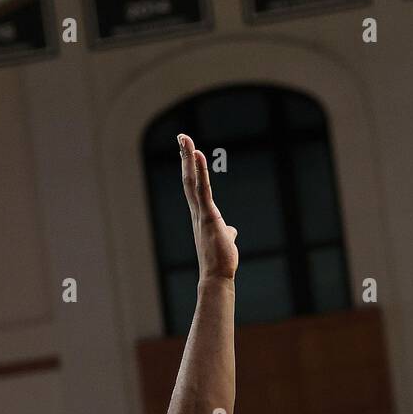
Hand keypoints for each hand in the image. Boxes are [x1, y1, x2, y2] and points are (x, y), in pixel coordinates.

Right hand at [178, 134, 237, 282]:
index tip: (187, 151)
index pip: (194, 187)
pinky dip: (200, 171)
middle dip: (185, 157)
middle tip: (181, 137)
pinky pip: (203, 189)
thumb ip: (226, 232)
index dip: (190, 168)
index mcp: (201, 215)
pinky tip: (198, 155)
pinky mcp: (208, 216)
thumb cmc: (220, 261)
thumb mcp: (225, 240)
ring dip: (188, 158)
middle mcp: (196, 212)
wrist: (217, 276)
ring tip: (185, 139)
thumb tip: (231, 231)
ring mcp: (201, 213)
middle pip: (188, 178)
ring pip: (192, 180)